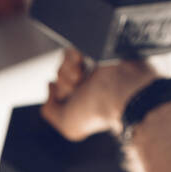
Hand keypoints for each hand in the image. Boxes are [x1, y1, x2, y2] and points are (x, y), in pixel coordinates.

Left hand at [40, 48, 156, 140]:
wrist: (120, 93)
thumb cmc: (97, 113)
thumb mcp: (67, 124)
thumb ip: (50, 110)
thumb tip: (50, 86)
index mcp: (82, 101)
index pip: (60, 88)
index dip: (59, 90)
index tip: (70, 94)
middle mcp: (89, 84)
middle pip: (62, 73)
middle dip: (64, 81)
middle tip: (76, 87)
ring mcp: (94, 67)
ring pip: (66, 60)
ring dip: (67, 68)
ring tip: (79, 76)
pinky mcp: (99, 51)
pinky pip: (74, 47)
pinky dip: (72, 55)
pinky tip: (80, 62)